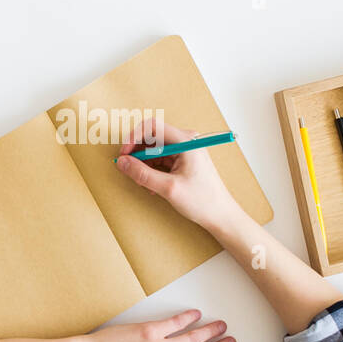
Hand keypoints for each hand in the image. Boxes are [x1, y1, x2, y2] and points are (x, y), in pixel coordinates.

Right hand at [114, 118, 240, 232]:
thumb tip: (122, 162)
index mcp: (185, 141)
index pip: (152, 126)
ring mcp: (184, 150)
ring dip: (144, 165)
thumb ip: (142, 174)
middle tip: (130, 171)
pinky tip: (152, 186)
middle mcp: (185, 141)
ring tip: (144, 183)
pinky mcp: (182, 160)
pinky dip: (152, 170)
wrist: (220, 215)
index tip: (124, 154)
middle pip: (151, 137)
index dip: (133, 138)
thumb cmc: (202, 200)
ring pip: (153, 150)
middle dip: (137, 154)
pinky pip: (160, 159)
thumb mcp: (168, 188)